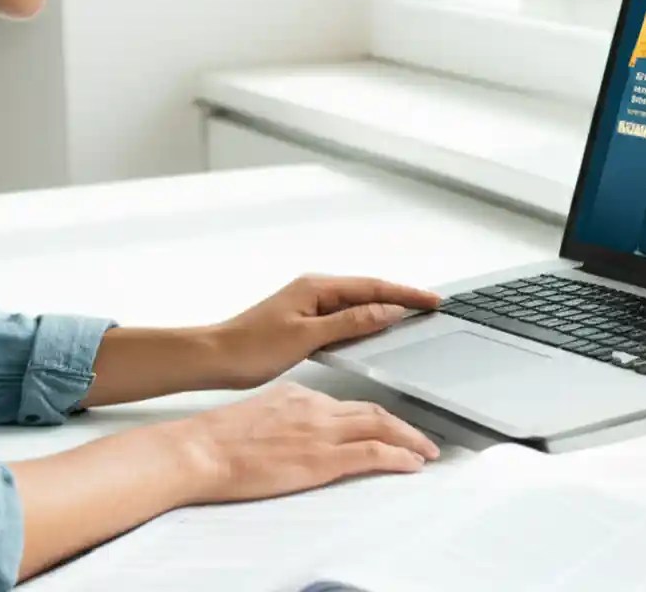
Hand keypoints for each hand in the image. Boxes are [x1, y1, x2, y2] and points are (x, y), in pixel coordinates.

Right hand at [169, 383, 441, 504]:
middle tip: (423, 436)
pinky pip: (374, 453)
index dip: (373, 414)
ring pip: (381, 426)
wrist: (200, 449)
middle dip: (403, 423)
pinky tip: (413, 463)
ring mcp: (321, 431)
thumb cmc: (217, 438)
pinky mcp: (322, 458)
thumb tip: (293, 427)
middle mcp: (316, 407)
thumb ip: (283, 415)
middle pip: (372, 410)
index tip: (387, 424)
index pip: (347, 402)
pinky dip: (400, 456)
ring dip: (411, 439)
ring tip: (427, 451)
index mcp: (299, 395)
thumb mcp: (258, 412)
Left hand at [216, 275, 439, 388]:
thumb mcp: (307, 336)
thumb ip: (350, 322)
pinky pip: (343, 314)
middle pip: (367, 290)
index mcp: (317, 287)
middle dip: (400, 296)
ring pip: (356, 302)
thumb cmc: (251, 348)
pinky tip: (374, 329)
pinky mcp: (302, 319)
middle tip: (431, 305)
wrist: (213, 358)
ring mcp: (307, 303)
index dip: (405, 294)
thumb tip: (388, 310)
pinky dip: (364, 319)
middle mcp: (314, 289)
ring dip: (384, 306)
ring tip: (412, 314)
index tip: (432, 300)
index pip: (373, 287)